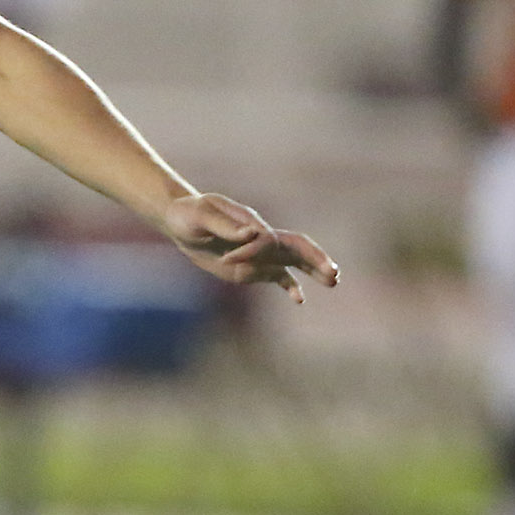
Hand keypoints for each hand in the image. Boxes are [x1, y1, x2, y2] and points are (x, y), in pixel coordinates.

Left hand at [161, 191, 340, 301]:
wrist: (180, 223)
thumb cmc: (188, 215)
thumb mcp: (200, 217)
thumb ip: (224, 225)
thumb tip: (250, 234)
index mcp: (251, 223)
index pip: (266, 239)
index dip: (252, 251)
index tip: (227, 260)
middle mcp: (261, 238)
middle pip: (297, 246)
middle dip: (316, 259)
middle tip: (333, 272)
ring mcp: (260, 254)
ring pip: (295, 262)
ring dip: (314, 270)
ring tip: (334, 281)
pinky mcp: (253, 268)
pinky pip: (279, 277)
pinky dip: (291, 287)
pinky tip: (300, 299)